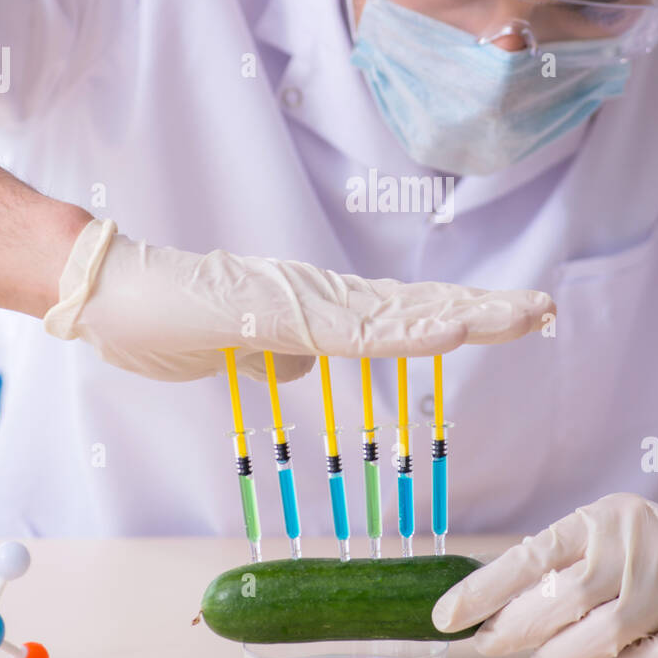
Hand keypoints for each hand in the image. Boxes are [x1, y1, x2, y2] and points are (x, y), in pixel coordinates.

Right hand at [42, 218, 553, 382]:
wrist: (110, 293)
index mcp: (318, 311)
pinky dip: (408, 332)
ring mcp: (306, 303)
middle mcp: (324, 299)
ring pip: (402, 315)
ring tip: (524, 315)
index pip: (403, 316)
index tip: (509, 320)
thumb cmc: (166, 318)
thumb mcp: (235, 351)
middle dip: (487, 311)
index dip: (459, 318)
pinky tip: (450, 331)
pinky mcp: (280, 315)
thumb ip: (275, 353)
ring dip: (467, 317)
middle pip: (419, 308)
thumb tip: (304, 364)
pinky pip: (355, 332)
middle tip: (547, 310)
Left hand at [432, 490, 657, 657]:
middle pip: (564, 599)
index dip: (484, 589)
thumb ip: (546, 563)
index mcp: (600, 519)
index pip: (532, 556)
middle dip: (516, 628)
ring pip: (601, 636)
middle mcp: (638, 546)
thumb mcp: (593, 533)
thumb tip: (475, 604)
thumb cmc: (633, 549)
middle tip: (490, 643)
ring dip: (560, 657)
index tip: (447, 617)